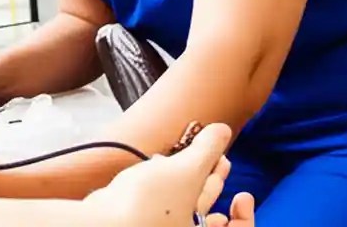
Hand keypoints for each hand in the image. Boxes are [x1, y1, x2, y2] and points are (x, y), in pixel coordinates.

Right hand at [84, 124, 254, 226]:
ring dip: (188, 181)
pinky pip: (162, 203)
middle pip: (208, 215)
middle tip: (218, 159)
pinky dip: (165, 185)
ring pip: (184, 206)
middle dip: (213, 183)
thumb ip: (208, 149)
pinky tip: (158, 166)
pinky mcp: (140, 220)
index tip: (239, 193)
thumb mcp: (188, 169)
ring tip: (185, 160)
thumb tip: (223, 130)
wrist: (102, 221)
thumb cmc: (150, 204)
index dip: (244, 213)